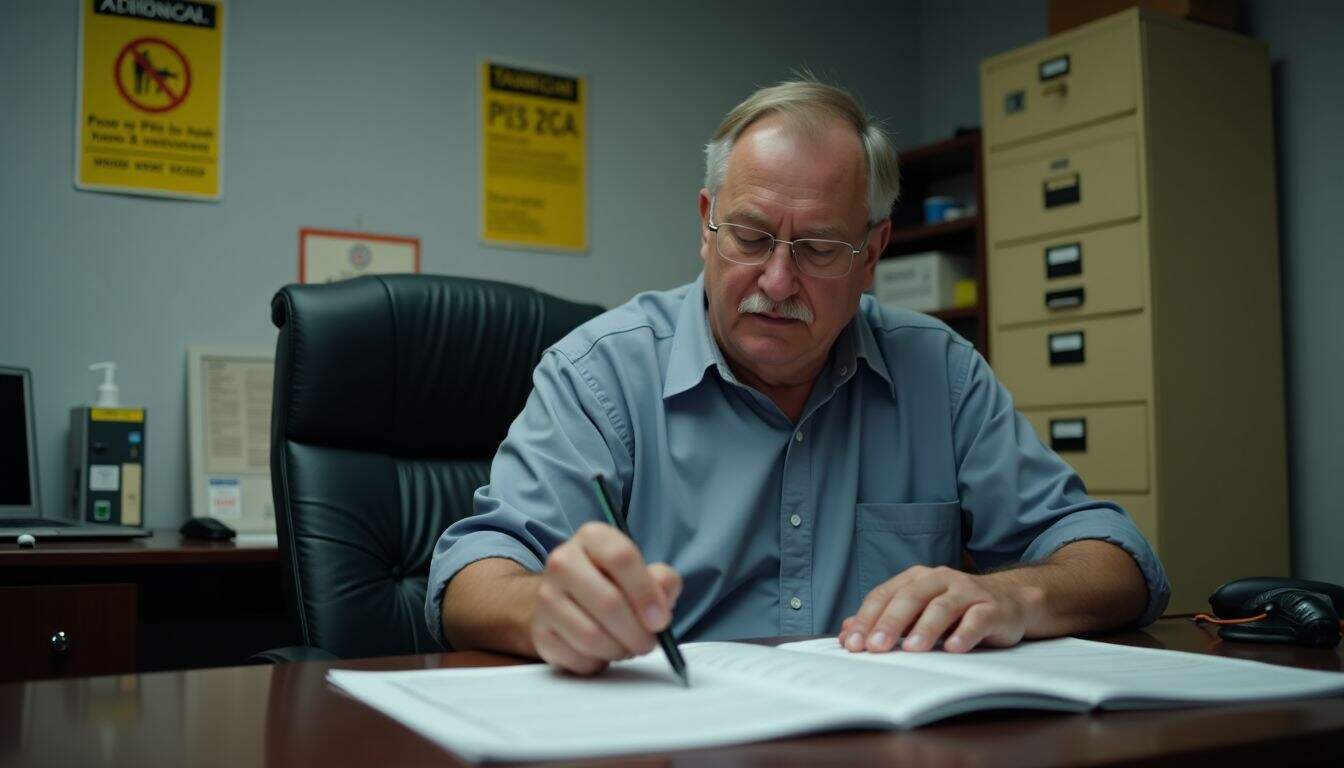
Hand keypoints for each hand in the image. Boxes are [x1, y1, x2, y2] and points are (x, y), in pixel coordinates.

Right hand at [530, 521, 681, 674]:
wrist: (565, 599)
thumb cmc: (612, 584)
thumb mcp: (643, 573)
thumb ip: (662, 581)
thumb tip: (661, 602)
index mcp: (592, 537)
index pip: (622, 558)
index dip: (646, 593)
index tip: (660, 619)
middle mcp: (562, 561)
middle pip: (609, 602)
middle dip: (637, 632)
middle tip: (648, 642)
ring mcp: (546, 597)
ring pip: (592, 636)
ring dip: (619, 650)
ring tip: (626, 646)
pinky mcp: (540, 632)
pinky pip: (577, 658)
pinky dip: (598, 662)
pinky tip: (602, 651)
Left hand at [839, 565, 1042, 653]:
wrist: (1009, 601)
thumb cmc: (956, 610)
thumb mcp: (917, 612)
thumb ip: (884, 620)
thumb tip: (846, 631)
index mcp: (916, 578)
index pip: (885, 595)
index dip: (867, 618)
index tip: (852, 643)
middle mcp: (940, 580)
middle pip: (910, 598)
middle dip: (889, 623)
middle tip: (874, 647)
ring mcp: (967, 592)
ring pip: (942, 606)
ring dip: (925, 628)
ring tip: (912, 649)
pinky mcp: (992, 608)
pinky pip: (978, 619)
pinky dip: (965, 633)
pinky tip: (953, 649)